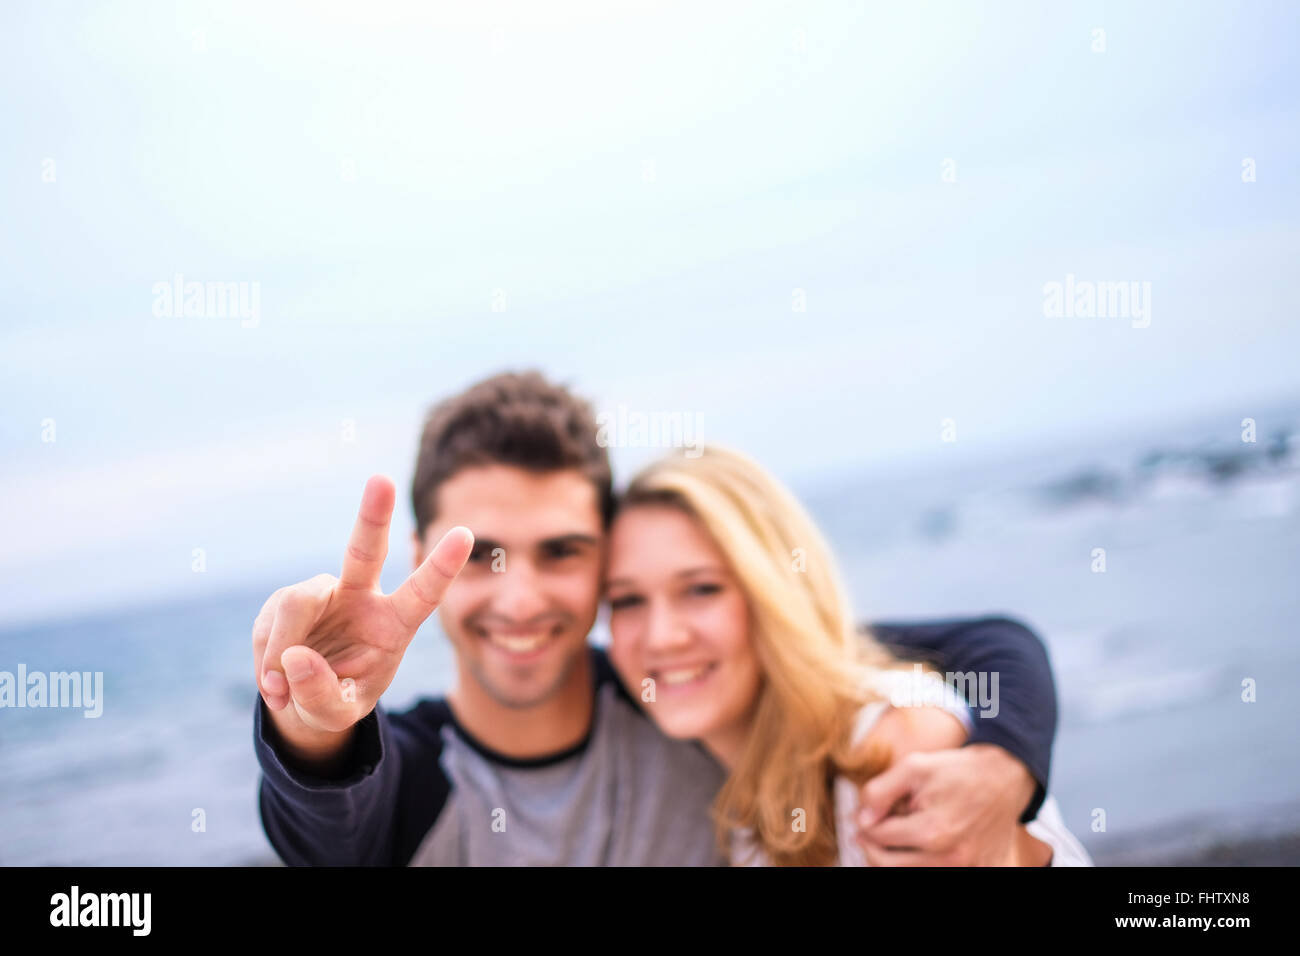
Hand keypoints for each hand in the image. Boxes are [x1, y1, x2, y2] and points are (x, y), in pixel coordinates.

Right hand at [251, 475, 472, 758]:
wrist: (301, 699)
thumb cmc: (336, 700)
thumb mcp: (337, 714)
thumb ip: (322, 695)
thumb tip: (295, 657)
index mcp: (394, 623)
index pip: (423, 593)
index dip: (442, 566)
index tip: (466, 535)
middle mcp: (361, 597)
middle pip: (365, 551)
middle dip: (372, 515)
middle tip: (381, 481)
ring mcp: (322, 594)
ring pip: (296, 604)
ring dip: (281, 650)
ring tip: (279, 690)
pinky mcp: (285, 600)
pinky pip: (269, 623)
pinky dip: (265, 659)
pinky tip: (273, 682)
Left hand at [855, 743, 1035, 865]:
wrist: (1005, 777)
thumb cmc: (958, 770)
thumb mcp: (914, 767)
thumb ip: (880, 791)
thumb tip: (862, 820)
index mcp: (932, 832)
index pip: (878, 837)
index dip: (865, 823)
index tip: (864, 815)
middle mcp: (950, 857)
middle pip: (888, 864)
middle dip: (872, 846)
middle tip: (869, 831)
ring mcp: (966, 868)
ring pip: (909, 872)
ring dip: (895, 856)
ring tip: (896, 834)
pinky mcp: (978, 870)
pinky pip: (936, 871)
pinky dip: (921, 860)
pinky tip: (920, 843)